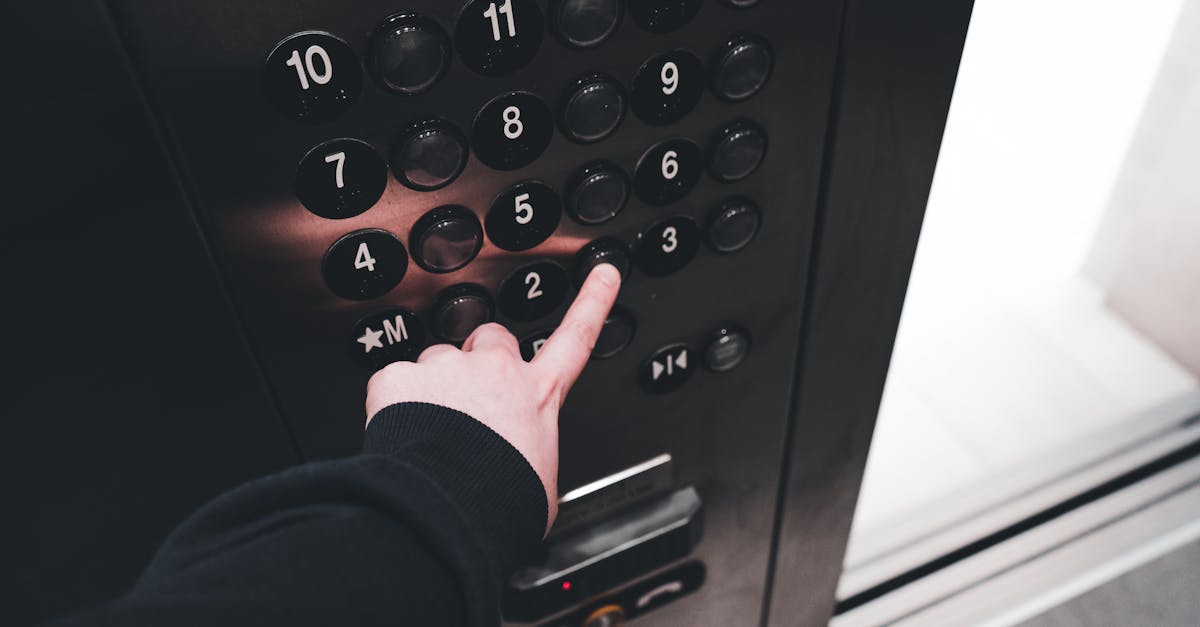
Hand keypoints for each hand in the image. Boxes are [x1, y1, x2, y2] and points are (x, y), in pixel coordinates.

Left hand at [365, 263, 621, 532]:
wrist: (447, 511)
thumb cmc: (497, 502)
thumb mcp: (539, 480)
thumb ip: (532, 455)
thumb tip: (525, 469)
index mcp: (538, 397)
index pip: (576, 338)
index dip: (593, 302)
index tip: (602, 273)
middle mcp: (496, 371)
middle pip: (491, 340)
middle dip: (479, 358)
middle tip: (468, 400)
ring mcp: (447, 369)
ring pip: (436, 362)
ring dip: (432, 389)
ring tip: (429, 433)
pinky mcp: (401, 377)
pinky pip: (391, 383)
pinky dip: (391, 405)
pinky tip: (399, 436)